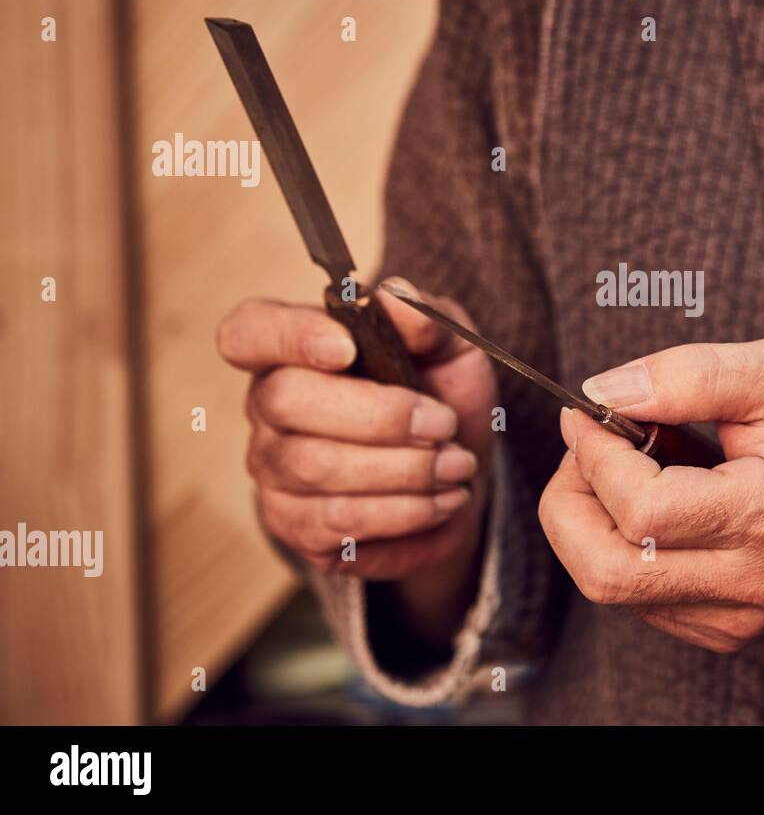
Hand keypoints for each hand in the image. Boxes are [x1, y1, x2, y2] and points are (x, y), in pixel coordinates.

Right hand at [216, 277, 496, 641]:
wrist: (460, 480)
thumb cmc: (446, 399)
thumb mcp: (455, 348)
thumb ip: (428, 318)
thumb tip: (395, 293)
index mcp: (295, 347)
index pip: (249, 331)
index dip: (288, 336)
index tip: (347, 347)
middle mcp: (269, 405)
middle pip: (286, 400)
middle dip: (378, 415)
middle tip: (444, 425)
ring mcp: (274, 467)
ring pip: (315, 467)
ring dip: (403, 469)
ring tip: (457, 466)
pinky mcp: (294, 524)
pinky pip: (336, 520)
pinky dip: (402, 510)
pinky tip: (442, 500)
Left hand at [538, 339, 763, 653]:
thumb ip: (690, 374)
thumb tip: (603, 391)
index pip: (644, 512)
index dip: (595, 458)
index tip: (587, 414)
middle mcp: (752, 581)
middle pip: (608, 572)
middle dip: (568, 503)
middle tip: (585, 449)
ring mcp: (737, 615)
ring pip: (613, 588)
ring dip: (592, 522)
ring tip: (632, 468)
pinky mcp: (724, 627)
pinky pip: (638, 599)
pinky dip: (622, 547)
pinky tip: (655, 504)